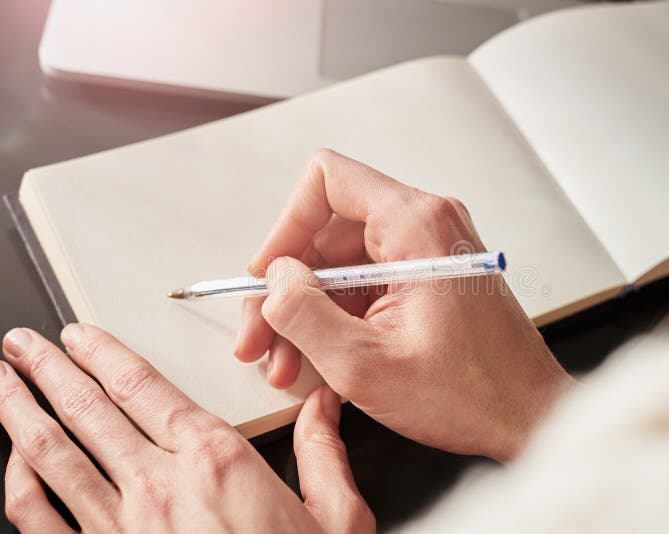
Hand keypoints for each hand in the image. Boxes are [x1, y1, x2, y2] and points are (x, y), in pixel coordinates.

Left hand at [1, 325, 373, 532]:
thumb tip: (323, 406)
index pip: (142, 387)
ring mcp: (122, 529)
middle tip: (21, 343)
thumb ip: (322, 453)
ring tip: (3, 382)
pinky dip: (17, 484)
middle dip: (48, 369)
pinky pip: (38, 519)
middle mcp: (160, 487)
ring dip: (20, 413)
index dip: (101, 352)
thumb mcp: (335, 518)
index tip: (77, 334)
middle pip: (88, 411)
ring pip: (53, 456)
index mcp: (217, 462)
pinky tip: (13, 463)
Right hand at [236, 149, 571, 461]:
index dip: (285, 226)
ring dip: (306, 311)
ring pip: (342, 264)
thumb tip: (274, 279)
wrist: (529, 417)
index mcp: (416, 225)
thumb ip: (303, 313)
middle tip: (260, 339)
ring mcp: (429, 252)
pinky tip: (317, 361)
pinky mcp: (429, 278)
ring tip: (286, 364)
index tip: (267, 275)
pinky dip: (337, 318)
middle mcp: (426, 226)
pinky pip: (366, 285)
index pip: (327, 181)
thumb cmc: (473, 393)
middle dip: (287, 288)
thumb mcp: (364, 364)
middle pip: (327, 231)